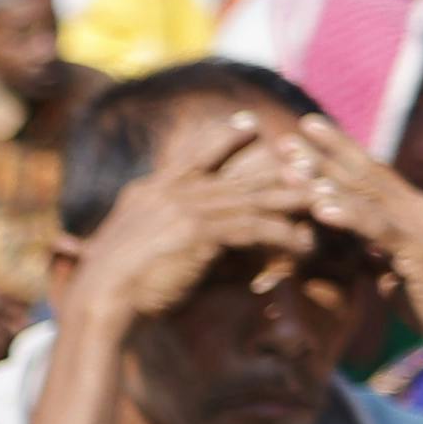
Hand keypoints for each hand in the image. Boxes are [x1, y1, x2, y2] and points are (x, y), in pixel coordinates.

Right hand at [59, 114, 315, 358]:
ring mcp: (184, 207)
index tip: (249, 124)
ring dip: (290, 201)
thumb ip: (160, 232)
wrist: (99, 299)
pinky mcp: (200, 230)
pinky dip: (282, 236)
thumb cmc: (111, 286)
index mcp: (147, 192)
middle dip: (275, 168)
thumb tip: (185, 239)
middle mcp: (167, 192)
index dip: (223, 140)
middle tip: (309, 161)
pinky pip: (254, 228)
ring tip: (323, 200)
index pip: (193, 158)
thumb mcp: (131, 248)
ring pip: (251, 198)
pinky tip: (304, 245)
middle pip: (234, 176)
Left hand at [276, 116, 422, 355]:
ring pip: (368, 195)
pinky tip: (320, 206)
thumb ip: (371, 248)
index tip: (303, 134)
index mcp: (413, 211)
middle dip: (326, 153)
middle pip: (365, 174)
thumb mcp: (393, 269)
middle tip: (288, 133)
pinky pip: (379, 228)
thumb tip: (342, 241)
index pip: (370, 173)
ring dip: (328, 177)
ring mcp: (422, 227)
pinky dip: (349, 215)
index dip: (337, 152)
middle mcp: (419, 209)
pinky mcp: (421, 252)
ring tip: (292, 163)